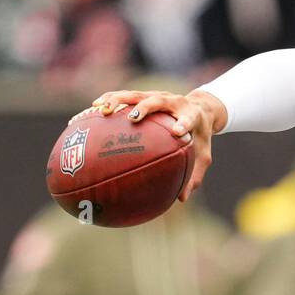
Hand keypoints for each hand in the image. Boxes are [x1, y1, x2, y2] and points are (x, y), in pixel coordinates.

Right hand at [88, 87, 227, 199]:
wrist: (200, 108)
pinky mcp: (144, 95)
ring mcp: (156, 96)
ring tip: (102, 110)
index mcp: (191, 115)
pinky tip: (91, 110)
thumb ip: (194, 176)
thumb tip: (181, 199)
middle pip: (157, 100)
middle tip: (134, 118)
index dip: (183, 123)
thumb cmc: (200, 136)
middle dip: (145, 107)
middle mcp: (172, 101)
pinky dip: (107, 101)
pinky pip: (123, 97)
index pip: (188, 119)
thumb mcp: (202, 156)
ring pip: (135, 94)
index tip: (177, 132)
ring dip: (118, 100)